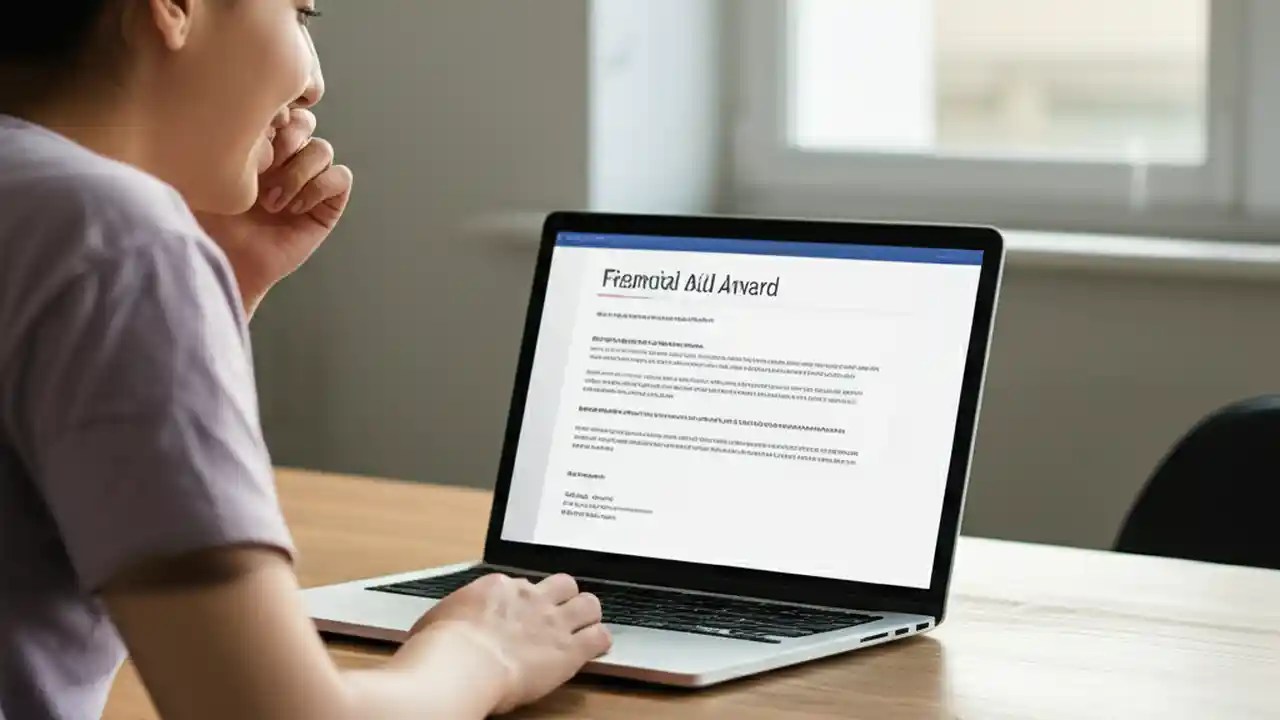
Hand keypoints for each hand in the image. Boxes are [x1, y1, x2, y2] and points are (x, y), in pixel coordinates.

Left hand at [196, 109, 353, 316]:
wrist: (219, 263)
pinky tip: (294, 207)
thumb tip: (231, 104)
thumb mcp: (198, 167)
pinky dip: (320, 187)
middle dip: (288, 137)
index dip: (270, 113)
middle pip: (306, 121)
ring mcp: (306, 181)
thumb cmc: (203, 219)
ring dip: (299, 170)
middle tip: (263, 164)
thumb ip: (215, 132)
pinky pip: (340, 178)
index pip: (278, 105)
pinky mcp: (325, 207)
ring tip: (272, 201)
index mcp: (256, 142)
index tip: (246, 135)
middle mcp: (284, 159)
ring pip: (323, 149)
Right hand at [401, 573, 611, 714]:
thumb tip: (437, 625)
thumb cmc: (440, 648)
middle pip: (563, 584)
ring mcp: (552, 621)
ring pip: (589, 603)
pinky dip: (600, 641)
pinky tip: (596, 648)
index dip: (526, 600)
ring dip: (587, 616)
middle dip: (564, 597)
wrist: (460, 665)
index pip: (523, 584)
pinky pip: (600, 636)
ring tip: (583, 629)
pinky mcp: (568, 649)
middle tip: (560, 615)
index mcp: (498, 587)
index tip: (522, 613)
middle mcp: (530, 597)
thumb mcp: (435, 620)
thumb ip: (450, 617)